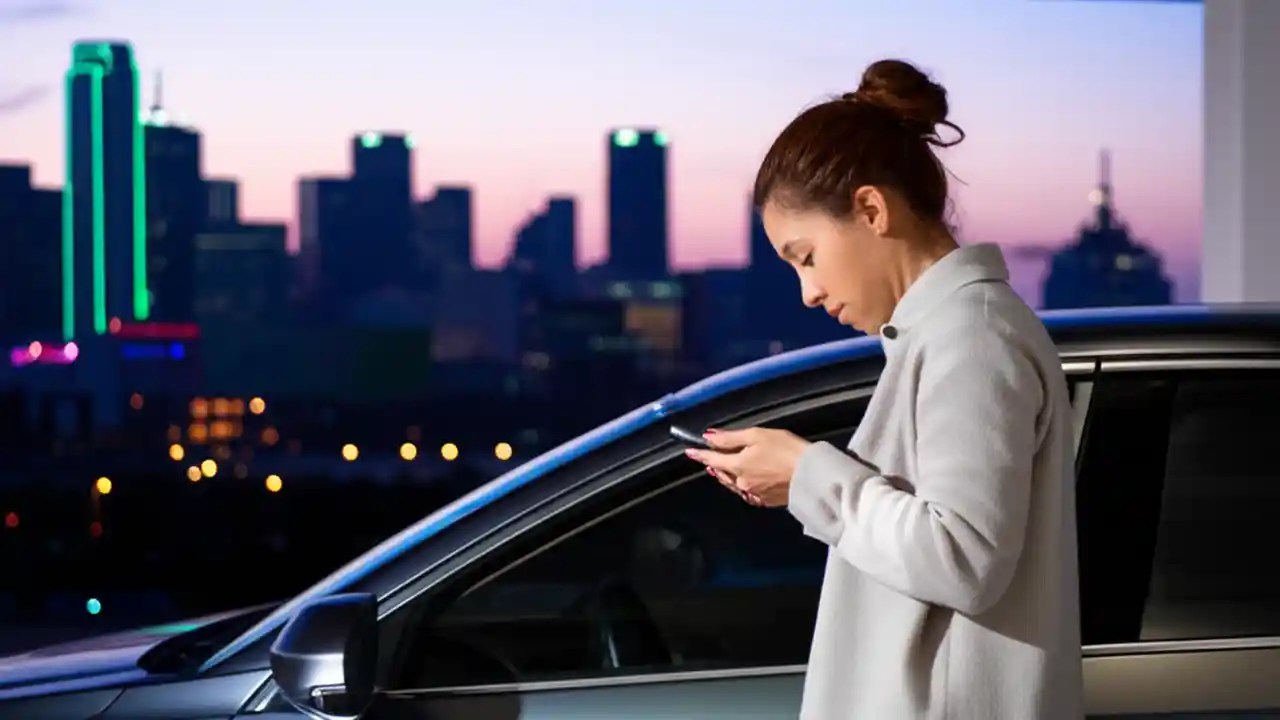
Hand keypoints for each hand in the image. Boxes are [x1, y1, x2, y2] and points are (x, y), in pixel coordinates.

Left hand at [686, 427, 810, 507]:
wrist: (812, 475)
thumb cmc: (787, 450)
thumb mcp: (758, 435)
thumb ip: (731, 438)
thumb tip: (709, 438)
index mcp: (738, 466)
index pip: (712, 459)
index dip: (699, 454)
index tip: (689, 451)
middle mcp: (742, 483)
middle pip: (722, 473)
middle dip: (715, 464)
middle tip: (710, 456)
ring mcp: (754, 494)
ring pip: (733, 484)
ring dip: (726, 475)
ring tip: (723, 468)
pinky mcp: (766, 501)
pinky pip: (747, 492)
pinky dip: (742, 484)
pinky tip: (746, 479)